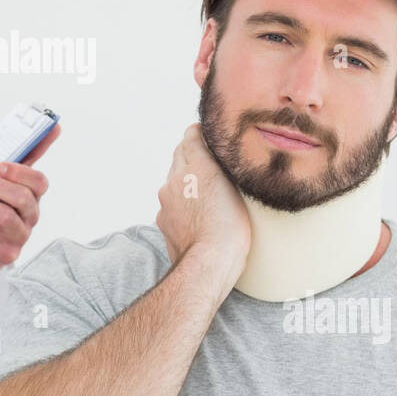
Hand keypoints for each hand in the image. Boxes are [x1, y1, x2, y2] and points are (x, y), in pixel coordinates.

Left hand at [0, 124, 59, 281]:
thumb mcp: (3, 184)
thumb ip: (22, 159)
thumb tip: (54, 126)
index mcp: (32, 198)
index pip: (39, 181)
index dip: (20, 172)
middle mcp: (30, 217)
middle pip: (23, 198)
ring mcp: (18, 238)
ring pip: (4, 217)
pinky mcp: (1, 255)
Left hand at [155, 123, 249, 280]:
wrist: (208, 261)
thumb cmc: (228, 228)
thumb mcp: (234, 188)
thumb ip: (219, 165)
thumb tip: (212, 151)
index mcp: (196, 167)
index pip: (190, 137)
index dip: (198, 134)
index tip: (205, 134)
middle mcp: (176, 179)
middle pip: (179, 156)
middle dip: (191, 154)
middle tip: (208, 159)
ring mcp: (166, 200)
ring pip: (173, 180)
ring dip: (185, 180)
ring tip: (205, 190)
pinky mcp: (162, 218)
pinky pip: (170, 202)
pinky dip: (180, 202)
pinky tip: (195, 212)